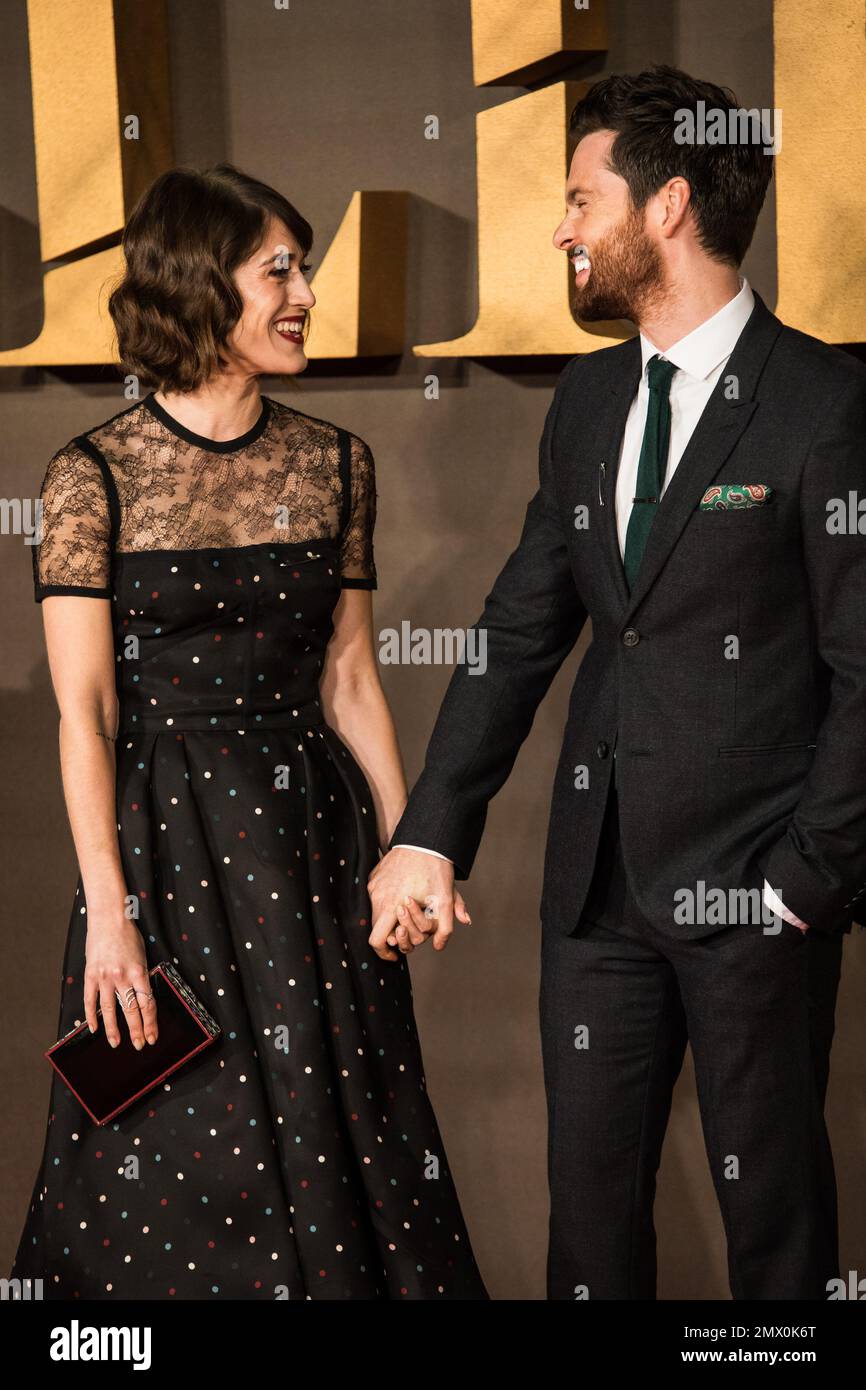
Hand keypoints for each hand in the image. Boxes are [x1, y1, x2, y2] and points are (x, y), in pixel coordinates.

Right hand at [84, 903, 157, 1048]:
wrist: (109, 918)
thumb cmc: (128, 935)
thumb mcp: (142, 956)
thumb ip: (141, 977)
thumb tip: (143, 998)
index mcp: (140, 972)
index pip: (148, 1005)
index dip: (151, 1023)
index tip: (153, 1036)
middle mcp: (123, 977)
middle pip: (131, 1010)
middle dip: (137, 1031)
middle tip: (140, 1045)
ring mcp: (105, 977)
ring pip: (110, 1010)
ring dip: (114, 1030)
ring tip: (117, 1043)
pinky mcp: (91, 975)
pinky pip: (90, 1000)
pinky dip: (91, 1016)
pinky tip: (93, 1029)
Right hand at [367, 847, 471, 959]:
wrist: (425, 839)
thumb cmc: (436, 870)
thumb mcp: (447, 899)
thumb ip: (445, 927)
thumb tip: (439, 946)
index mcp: (391, 906)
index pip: (376, 940)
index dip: (384, 953)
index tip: (395, 954)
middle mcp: (377, 897)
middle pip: (376, 927)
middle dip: (390, 934)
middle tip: (407, 932)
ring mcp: (374, 885)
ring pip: (375, 911)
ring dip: (388, 917)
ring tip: (407, 909)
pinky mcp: (374, 876)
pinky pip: (376, 896)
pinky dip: (386, 902)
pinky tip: (403, 894)